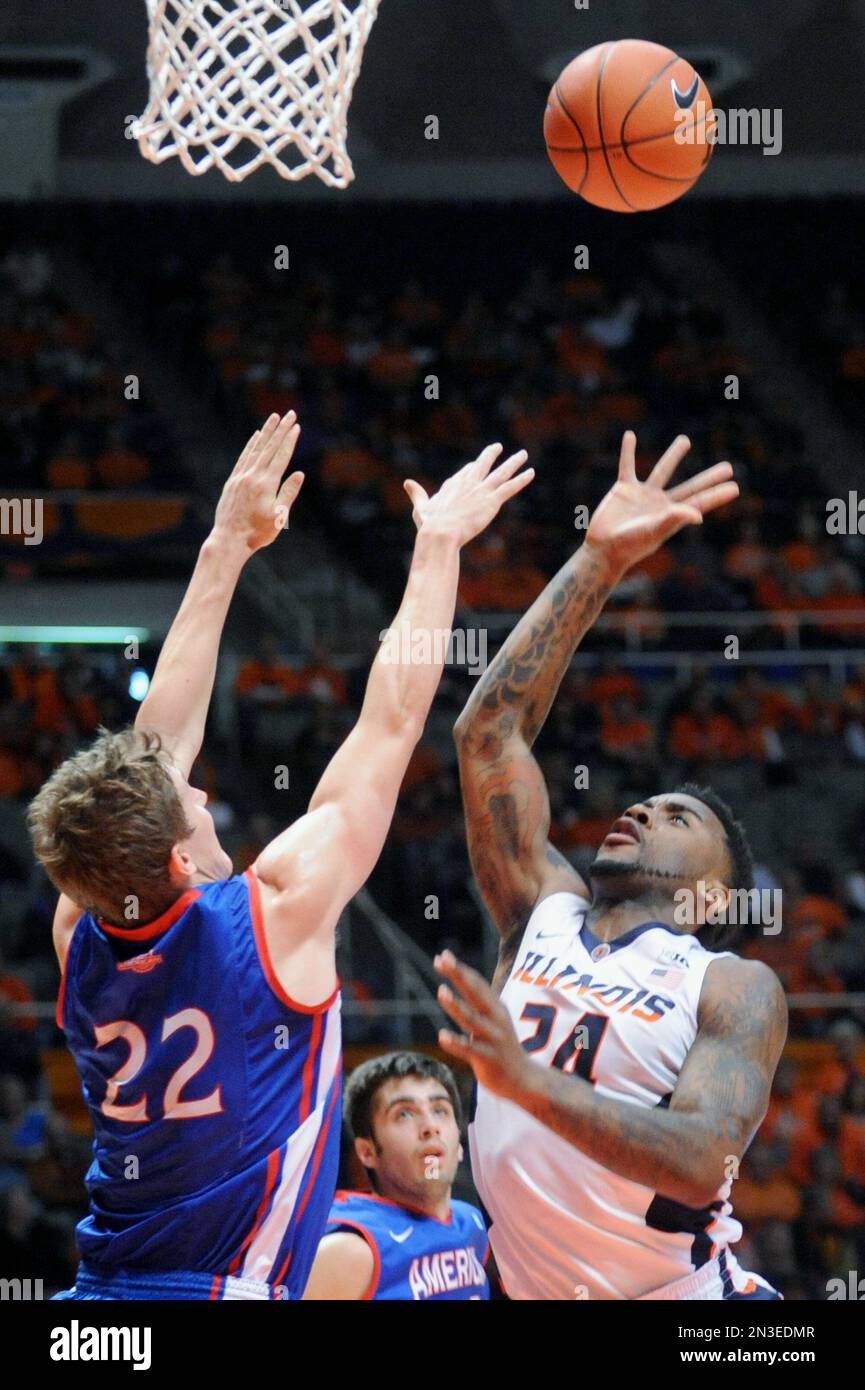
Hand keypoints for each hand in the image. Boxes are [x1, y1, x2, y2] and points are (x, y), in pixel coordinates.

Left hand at [212, 412, 303, 554]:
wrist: (229, 540)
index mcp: (266, 484)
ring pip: (256, 449)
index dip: (290, 440)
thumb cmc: (257, 533)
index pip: (281, 456)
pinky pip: (244, 458)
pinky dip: (251, 445)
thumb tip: (299, 474)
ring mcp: (241, 477)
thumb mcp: (279, 516)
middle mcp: (253, 476)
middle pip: (270, 448)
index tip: (297, 426)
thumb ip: (288, 493)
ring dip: (266, 432)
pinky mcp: (232, 481)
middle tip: (290, 414)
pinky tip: (256, 436)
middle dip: (281, 429)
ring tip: (274, 417)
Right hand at [404, 444, 533, 546]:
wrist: (441, 533)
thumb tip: (407, 483)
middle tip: (498, 447)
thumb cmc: (429, 524)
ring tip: (523, 454)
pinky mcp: (492, 501)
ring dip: (513, 463)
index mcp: (452, 485)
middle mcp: (468, 483)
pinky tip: (530, 472)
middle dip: (491, 455)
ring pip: (501, 473)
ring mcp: (481, 491)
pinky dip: (521, 480)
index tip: (475, 465)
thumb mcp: (420, 506)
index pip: (465, 473)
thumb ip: (416, 493)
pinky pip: (510, 488)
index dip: (471, 469)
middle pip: (482, 464)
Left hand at [435, 950, 531, 1101]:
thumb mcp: (493, 1019)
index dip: (460, 969)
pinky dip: (456, 1043)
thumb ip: (477, 1002)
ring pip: (472, 1019)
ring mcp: (492, 1038)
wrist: (523, 1079)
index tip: (442, 954)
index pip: (476, 983)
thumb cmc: (501, 1045)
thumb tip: (462, 979)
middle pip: (474, 993)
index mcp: (495, 1008)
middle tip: (442, 960)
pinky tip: (441, 1036)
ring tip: (441, 991)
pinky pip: (470, 1050)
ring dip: (456, 1005)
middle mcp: (495, 1019)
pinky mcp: (488, 1059)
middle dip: (458, 975)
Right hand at [584, 431, 738, 578]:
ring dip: (674, 455)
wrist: (602, 549)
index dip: (717, 495)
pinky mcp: (623, 489)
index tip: (735, 488)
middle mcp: (661, 504)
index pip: (699, 502)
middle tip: (728, 468)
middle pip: (690, 486)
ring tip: (685, 440)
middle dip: (707, 478)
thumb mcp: (653, 532)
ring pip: (662, 470)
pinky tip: (630, 436)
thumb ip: (674, 519)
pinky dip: (628, 451)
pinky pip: (627, 465)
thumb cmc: (628, 545)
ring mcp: (643, 494)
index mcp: (671, 516)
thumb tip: (699, 514)